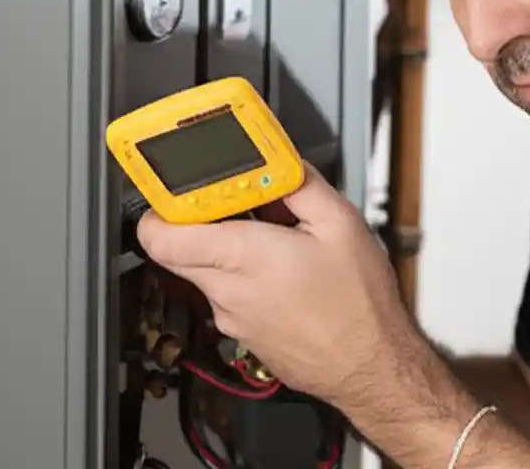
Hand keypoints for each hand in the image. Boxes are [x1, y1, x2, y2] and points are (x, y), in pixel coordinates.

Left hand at [136, 164, 416, 408]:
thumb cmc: (359, 302)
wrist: (369, 366)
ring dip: (227, 252)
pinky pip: (227, 297)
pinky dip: (244, 280)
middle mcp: (226, 290)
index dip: (162, 208)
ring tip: (277, 244)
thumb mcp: (342, 223)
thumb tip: (279, 164)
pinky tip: (285, 278)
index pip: (160, 235)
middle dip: (199, 224)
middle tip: (238, 209)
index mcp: (243, 256)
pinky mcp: (241, 335)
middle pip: (177, 250)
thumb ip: (301, 185)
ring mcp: (230, 317)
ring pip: (205, 272)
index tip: (189, 190)